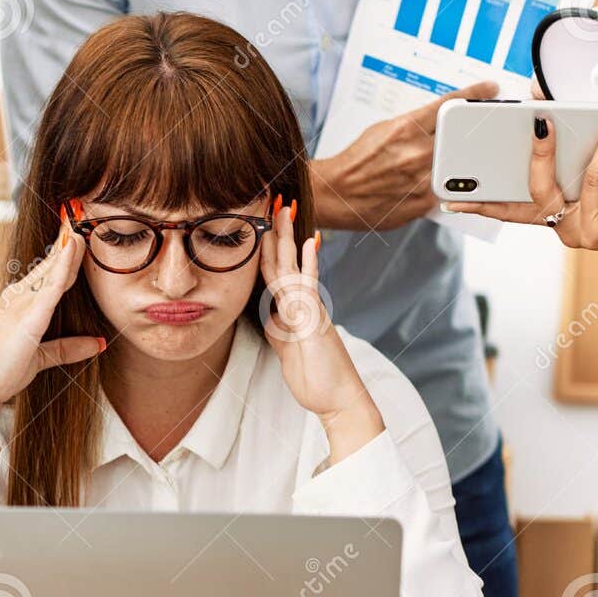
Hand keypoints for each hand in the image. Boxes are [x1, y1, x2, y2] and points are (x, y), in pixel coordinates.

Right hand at [0, 213, 105, 460]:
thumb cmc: (1, 373)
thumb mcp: (41, 358)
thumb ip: (68, 348)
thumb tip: (98, 343)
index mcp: (20, 304)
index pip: (49, 272)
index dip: (66, 253)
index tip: (79, 233)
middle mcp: (19, 298)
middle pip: (51, 264)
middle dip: (68, 239)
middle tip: (81, 212)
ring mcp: (21, 305)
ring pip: (52, 269)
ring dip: (69, 245)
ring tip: (82, 220)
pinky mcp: (28, 317)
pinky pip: (51, 287)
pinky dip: (63, 265)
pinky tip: (73, 247)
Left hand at [259, 197, 382, 462]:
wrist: (339, 398)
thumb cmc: (315, 375)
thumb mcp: (287, 348)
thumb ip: (279, 326)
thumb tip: (268, 312)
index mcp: (293, 307)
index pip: (275, 269)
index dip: (265, 244)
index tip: (258, 218)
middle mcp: (303, 303)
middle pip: (284, 259)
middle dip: (275, 230)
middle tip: (271, 198)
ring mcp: (310, 309)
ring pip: (293, 267)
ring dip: (287, 237)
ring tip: (283, 208)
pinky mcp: (315, 321)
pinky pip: (310, 288)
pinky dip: (310, 264)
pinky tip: (311, 241)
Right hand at [311, 80, 499, 231]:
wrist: (335, 193)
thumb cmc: (355, 161)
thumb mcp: (382, 130)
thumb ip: (412, 128)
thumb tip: (434, 125)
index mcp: (407, 128)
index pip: (449, 105)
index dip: (474, 95)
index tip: (489, 90)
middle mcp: (418, 153)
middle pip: (460, 137)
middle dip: (470, 133)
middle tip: (478, 131)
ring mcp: (422, 180)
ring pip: (454, 167)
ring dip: (456, 165)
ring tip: (445, 165)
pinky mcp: (421, 203)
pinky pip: (441, 192)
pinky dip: (439, 187)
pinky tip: (427, 185)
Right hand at [443, 110, 597, 251]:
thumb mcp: (595, 165)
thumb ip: (569, 144)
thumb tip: (541, 101)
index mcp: (554, 217)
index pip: (510, 211)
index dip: (481, 204)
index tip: (453, 198)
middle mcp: (566, 229)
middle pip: (539, 191)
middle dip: (539, 154)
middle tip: (540, 121)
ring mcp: (589, 231)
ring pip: (587, 179)